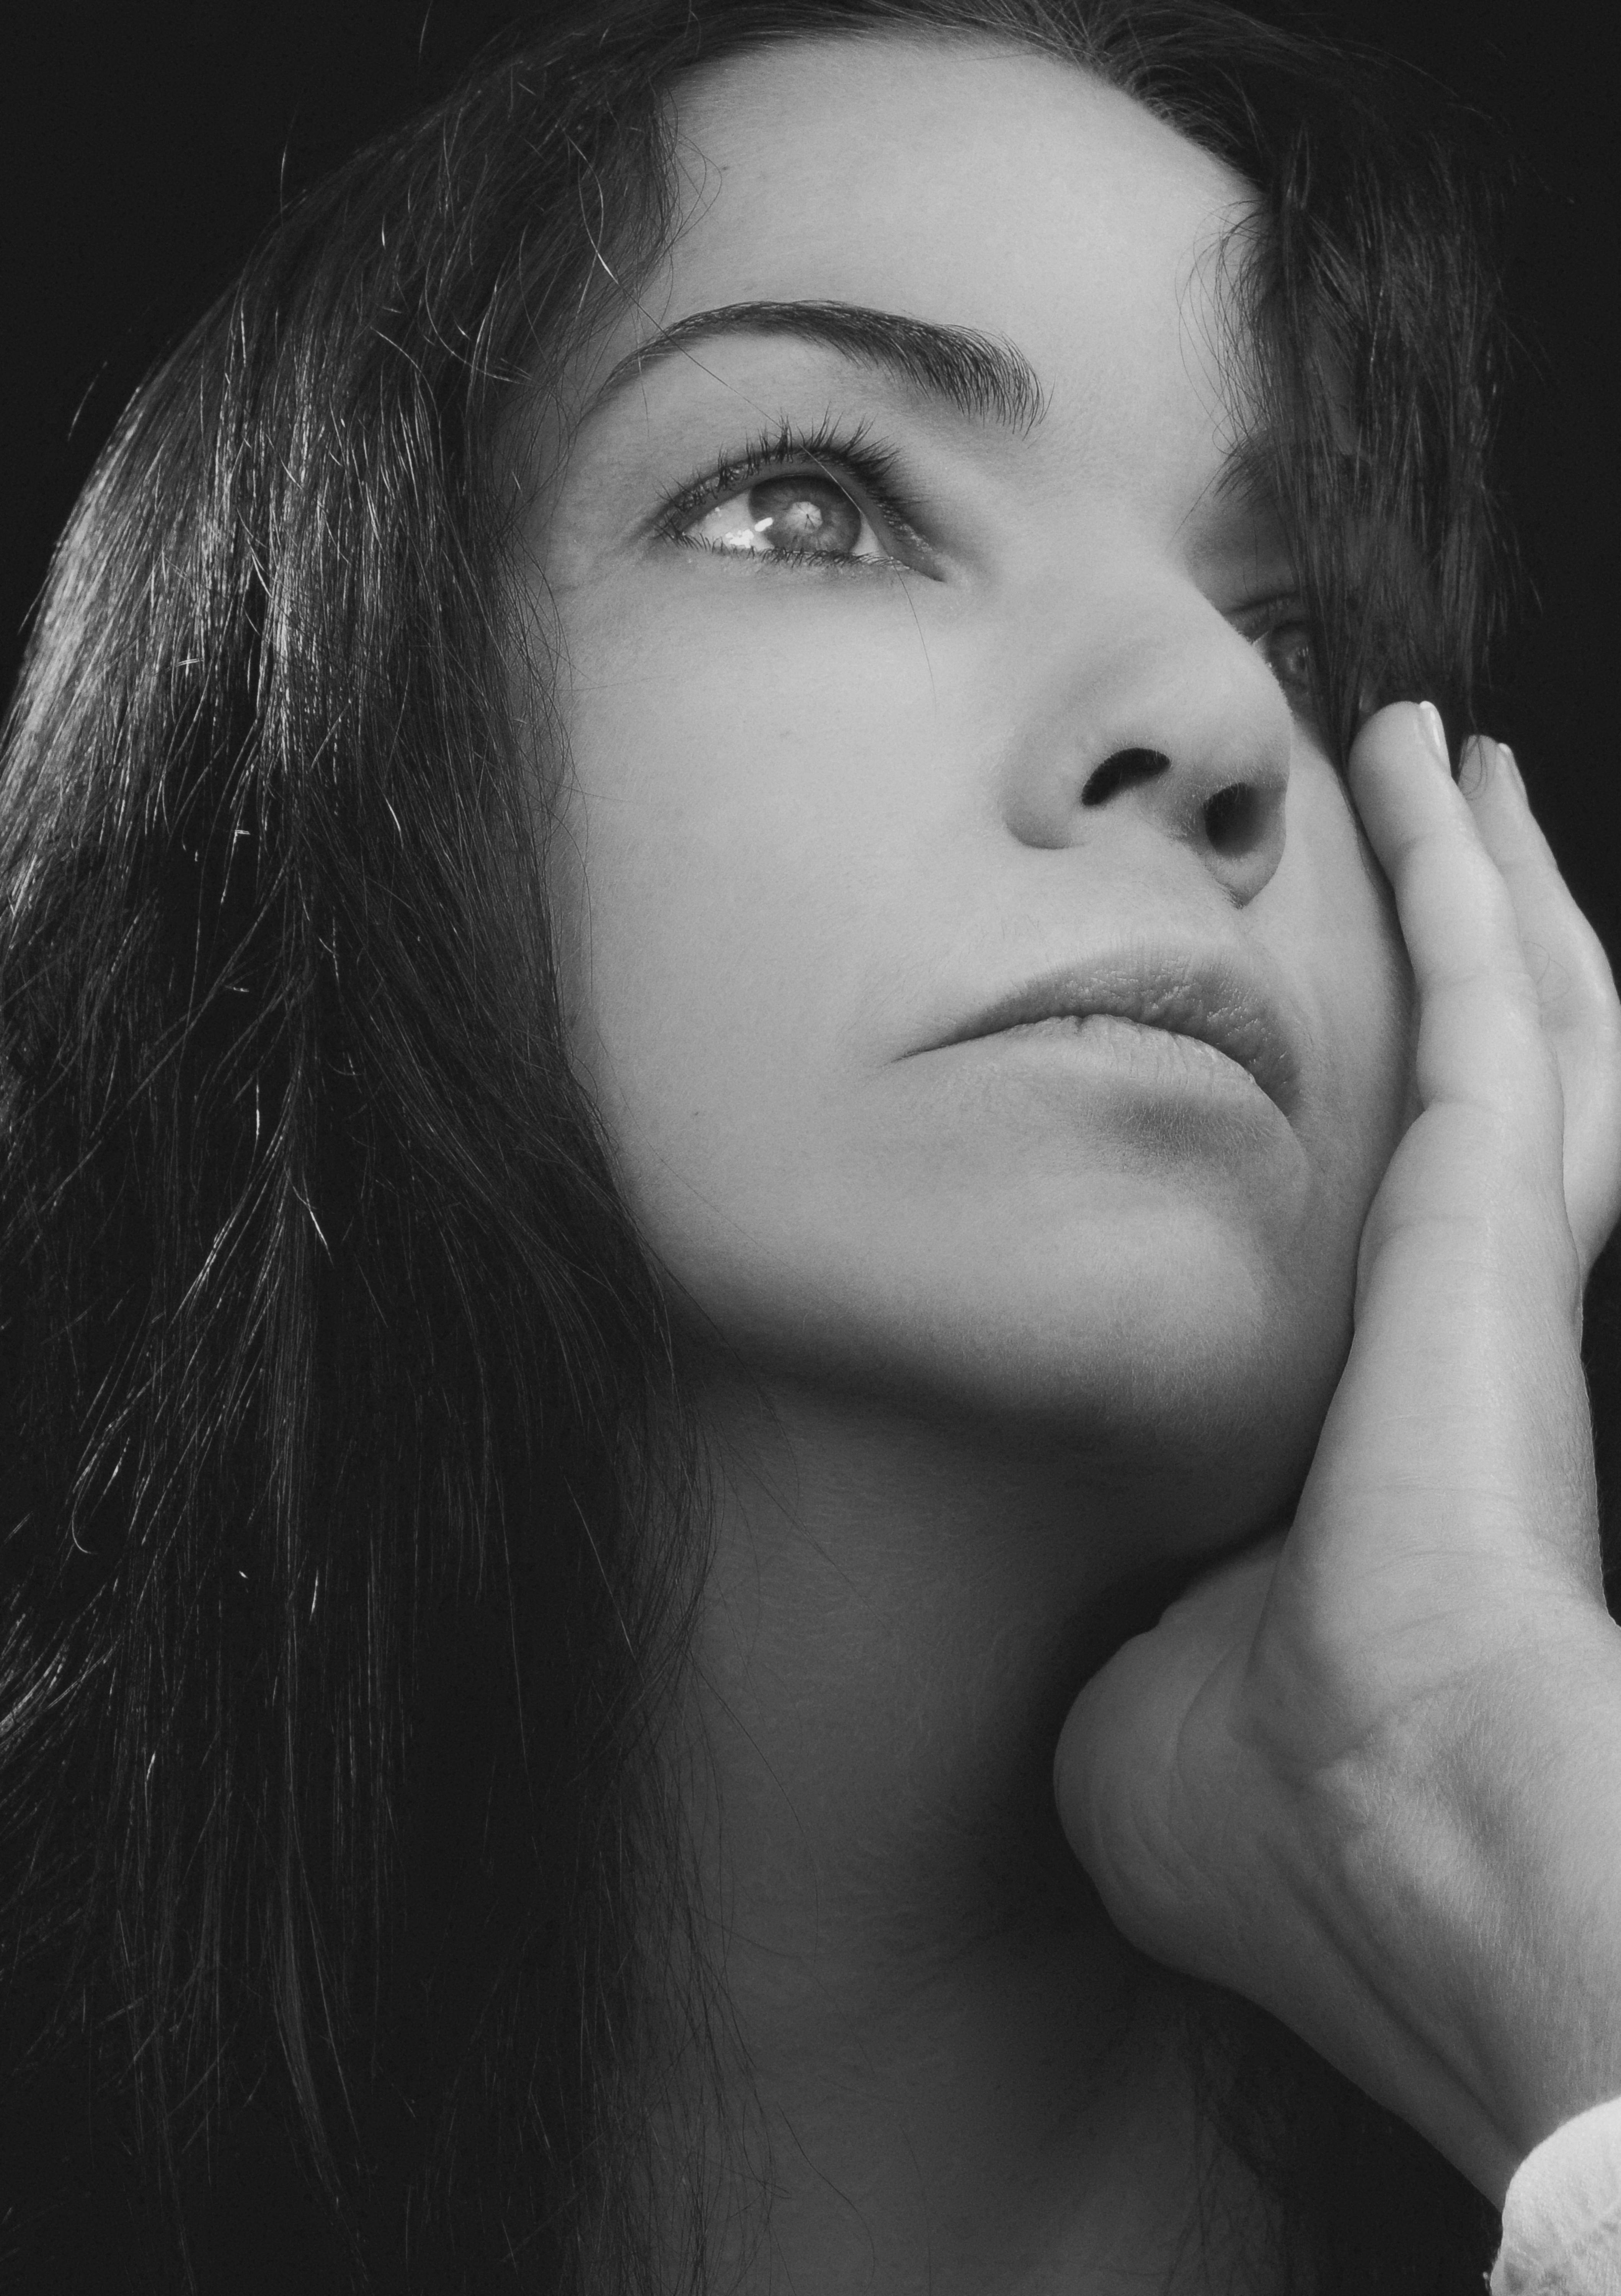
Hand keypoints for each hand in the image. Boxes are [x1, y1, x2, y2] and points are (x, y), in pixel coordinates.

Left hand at [1054, 703, 1620, 2205]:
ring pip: (1524, 1017)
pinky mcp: (1483, 1209)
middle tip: (1455, 829)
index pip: (1427, 1248)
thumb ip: (1151, 1629)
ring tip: (1451, 769)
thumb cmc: (1282, 1791)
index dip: (1410, 1146)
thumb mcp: (1162, 1700)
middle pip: (1506, 1093)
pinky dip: (1462, 883)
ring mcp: (1501, 1262)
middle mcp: (1483, 1334)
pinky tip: (1431, 777)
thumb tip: (1132, 1627)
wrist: (1387, 1817)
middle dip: (1487, 958)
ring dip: (1490, 888)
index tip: (1351, 1060)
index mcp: (1415, 1444)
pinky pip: (1485, 999)